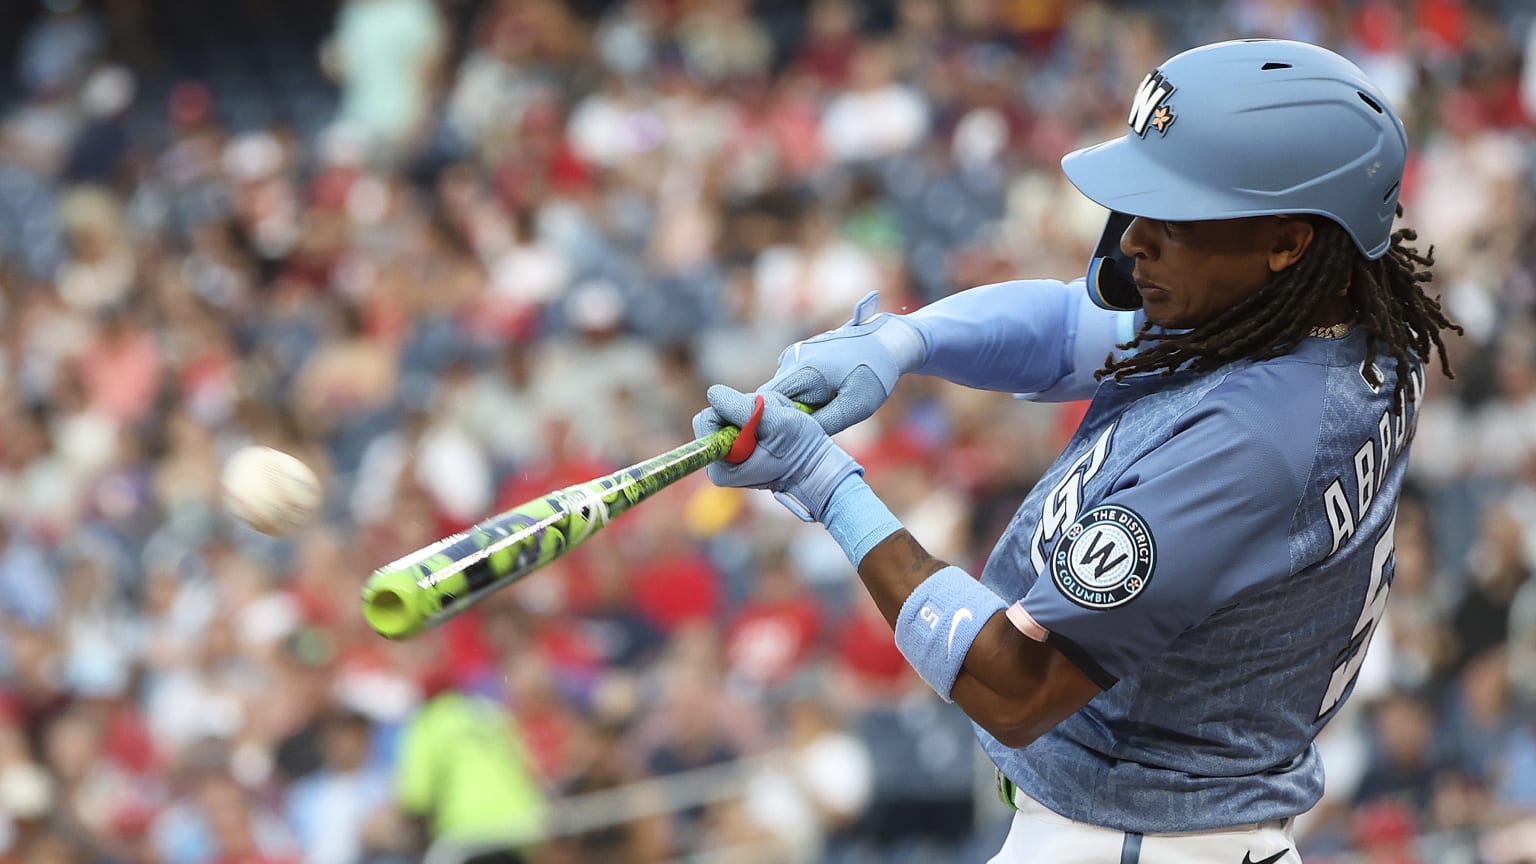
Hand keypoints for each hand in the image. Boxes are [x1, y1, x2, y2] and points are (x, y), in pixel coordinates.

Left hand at [691, 386, 861, 521]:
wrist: (816, 468)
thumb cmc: (801, 450)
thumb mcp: (777, 424)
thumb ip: (743, 409)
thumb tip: (713, 393)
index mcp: (720, 467)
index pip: (708, 418)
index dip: (733, 410)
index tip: (758, 422)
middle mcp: (719, 463)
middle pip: (716, 413)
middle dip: (743, 408)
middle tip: (771, 421)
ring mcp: (728, 456)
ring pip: (730, 412)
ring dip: (755, 410)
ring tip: (777, 424)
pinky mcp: (738, 447)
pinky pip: (740, 417)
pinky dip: (758, 415)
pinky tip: (775, 426)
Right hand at [764, 291, 926, 434]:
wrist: (888, 341)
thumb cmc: (874, 374)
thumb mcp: (855, 407)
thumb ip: (824, 424)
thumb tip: (796, 438)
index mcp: (802, 370)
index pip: (764, 401)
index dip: (768, 421)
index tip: (784, 437)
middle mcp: (791, 358)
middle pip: (770, 397)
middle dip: (784, 415)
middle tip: (810, 428)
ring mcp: (795, 353)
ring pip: (782, 390)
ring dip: (796, 404)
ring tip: (825, 409)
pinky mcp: (800, 353)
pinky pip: (791, 381)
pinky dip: (803, 393)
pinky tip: (826, 395)